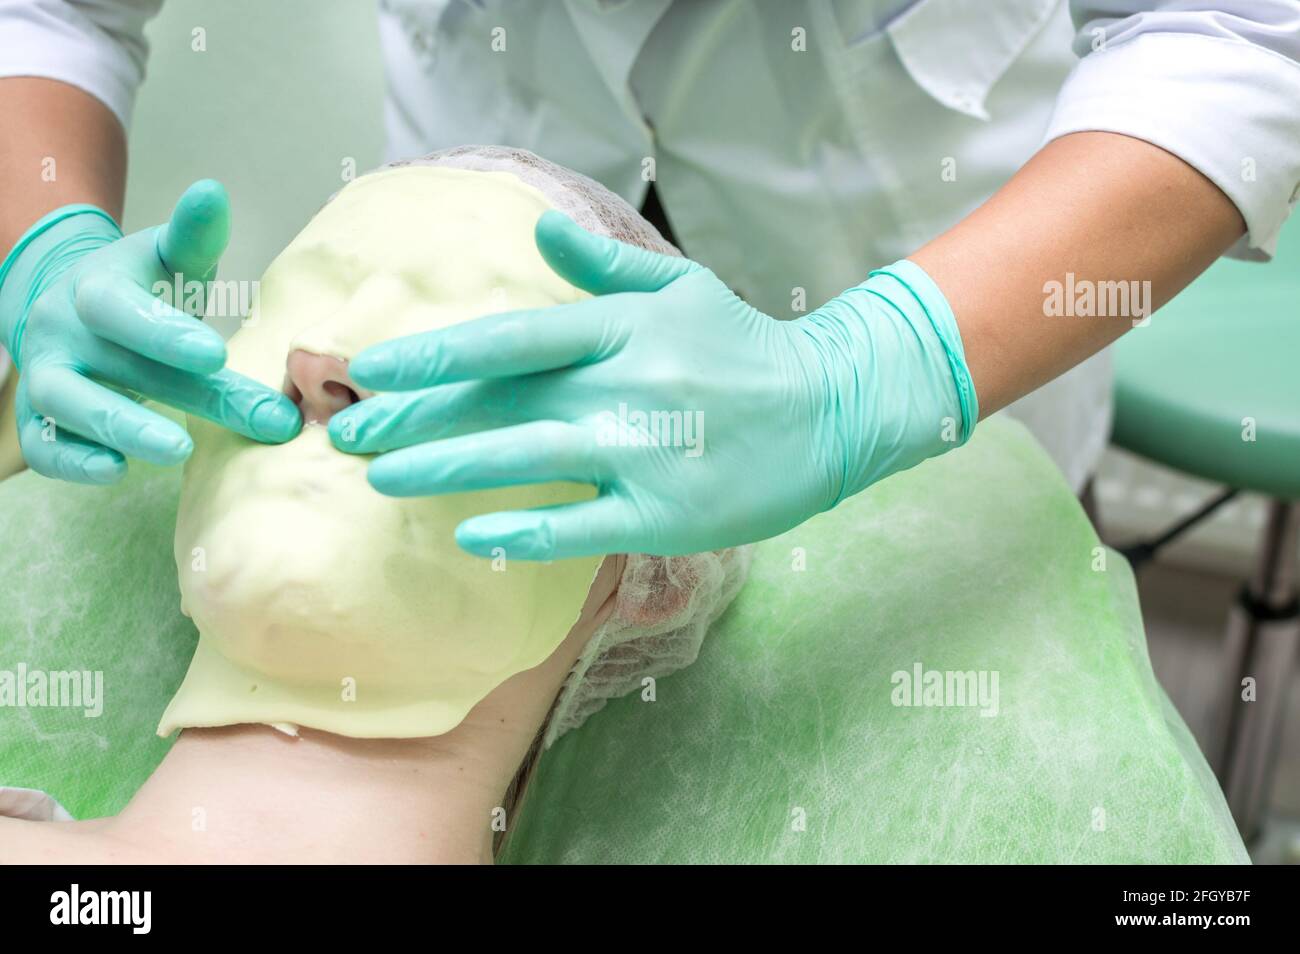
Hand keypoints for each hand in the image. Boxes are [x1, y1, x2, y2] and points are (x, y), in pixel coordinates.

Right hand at [0, 180, 300, 483]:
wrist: (67, 313)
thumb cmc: (137, 289)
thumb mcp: (167, 258)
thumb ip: (193, 234)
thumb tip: (212, 191)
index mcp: (94, 292)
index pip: (122, 311)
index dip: (165, 333)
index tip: (217, 354)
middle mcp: (63, 335)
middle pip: (124, 368)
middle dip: (198, 398)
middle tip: (259, 419)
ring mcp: (46, 379)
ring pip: (72, 407)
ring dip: (125, 430)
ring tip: (180, 450)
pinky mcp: (39, 423)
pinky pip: (46, 448)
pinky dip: (73, 463)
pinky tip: (116, 471)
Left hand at [331, 212, 976, 558]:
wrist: (831, 410)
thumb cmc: (747, 349)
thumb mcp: (682, 289)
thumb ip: (607, 268)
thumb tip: (543, 231)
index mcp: (624, 328)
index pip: (512, 338)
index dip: (436, 355)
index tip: (372, 368)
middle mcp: (627, 384)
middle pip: (502, 401)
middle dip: (417, 417)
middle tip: (348, 433)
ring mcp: (646, 451)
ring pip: (527, 458)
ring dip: (447, 466)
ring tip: (380, 477)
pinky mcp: (667, 512)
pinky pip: (581, 525)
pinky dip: (524, 532)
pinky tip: (471, 537)